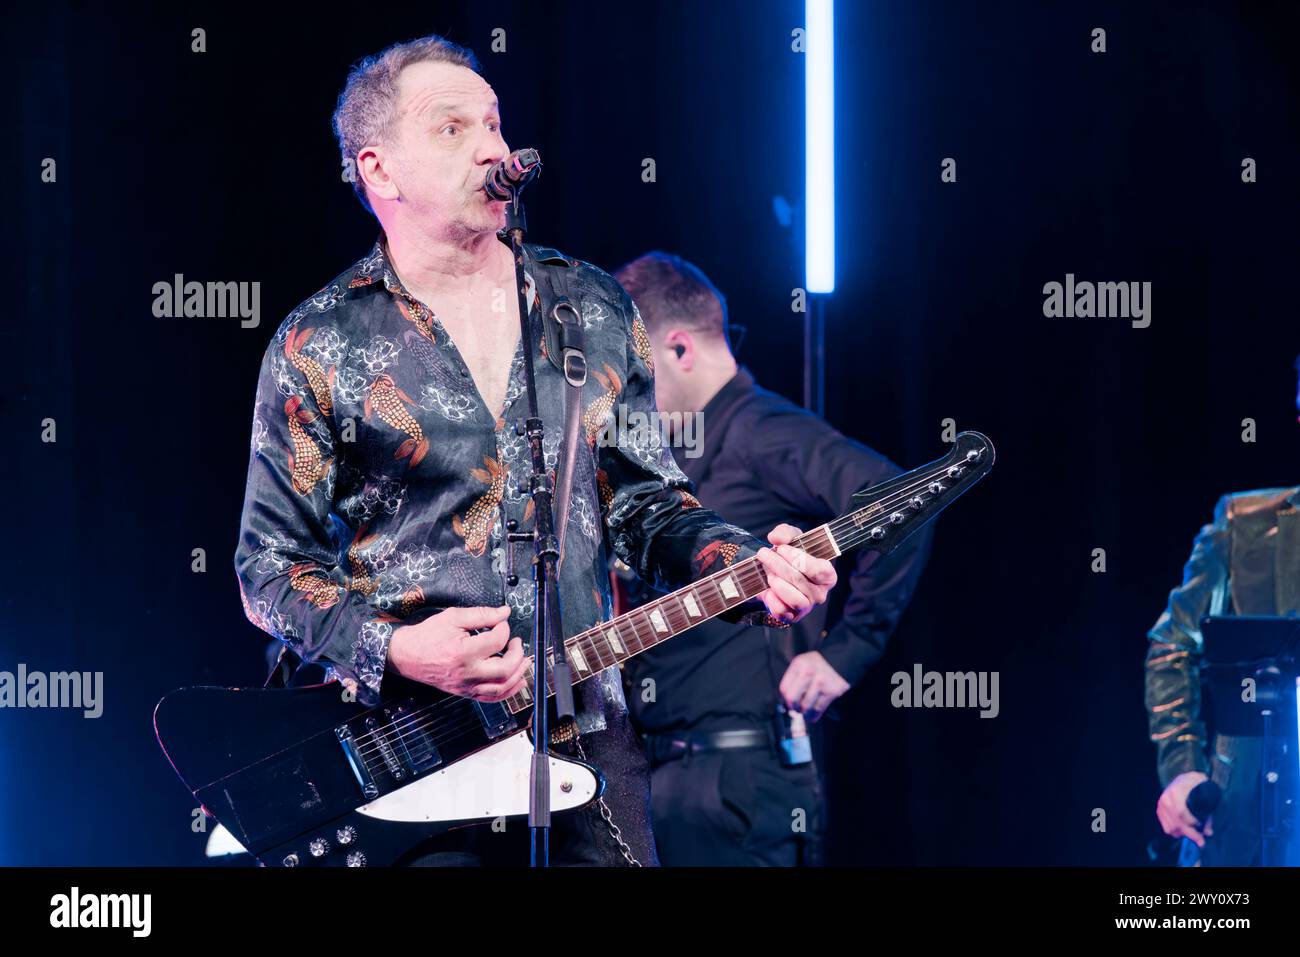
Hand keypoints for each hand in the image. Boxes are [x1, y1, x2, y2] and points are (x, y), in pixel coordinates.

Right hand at [386, 605, 530, 702]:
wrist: (406, 656)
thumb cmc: (427, 635)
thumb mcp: (453, 617)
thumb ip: (482, 614)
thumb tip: (504, 613)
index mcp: (463, 652)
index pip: (496, 641)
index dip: (504, 628)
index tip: (501, 622)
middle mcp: (467, 673)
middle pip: (505, 669)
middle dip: (518, 654)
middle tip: (517, 641)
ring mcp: (467, 686)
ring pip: (502, 688)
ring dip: (518, 674)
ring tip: (524, 660)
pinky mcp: (465, 692)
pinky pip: (491, 698)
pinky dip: (508, 691)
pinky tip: (516, 681)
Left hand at [755, 524, 836, 623]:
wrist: (775, 574)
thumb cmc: (790, 557)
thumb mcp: (790, 539)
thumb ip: (786, 533)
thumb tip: (776, 538)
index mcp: (827, 575)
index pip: (819, 570)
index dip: (799, 559)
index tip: (781, 548)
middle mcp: (820, 593)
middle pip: (800, 581)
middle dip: (778, 565)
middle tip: (763, 553)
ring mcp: (806, 607)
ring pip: (794, 598)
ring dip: (777, 582)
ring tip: (768, 572)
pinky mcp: (791, 617)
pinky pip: (782, 611)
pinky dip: (771, 598)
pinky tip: (767, 588)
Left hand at [779, 651, 848, 722]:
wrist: (843, 662)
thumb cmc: (820, 665)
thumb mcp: (804, 664)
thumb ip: (794, 679)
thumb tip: (787, 702)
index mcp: (799, 663)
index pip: (784, 688)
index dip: (785, 699)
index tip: (789, 704)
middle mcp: (808, 672)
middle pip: (792, 698)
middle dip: (793, 707)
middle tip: (796, 710)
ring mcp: (821, 682)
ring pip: (805, 706)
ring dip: (805, 713)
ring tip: (805, 713)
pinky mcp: (832, 691)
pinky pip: (818, 709)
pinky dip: (814, 715)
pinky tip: (813, 715)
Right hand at [1156, 771, 1213, 846]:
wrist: (1184, 779)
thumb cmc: (1197, 786)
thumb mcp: (1206, 793)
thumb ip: (1207, 812)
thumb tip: (1208, 832)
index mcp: (1176, 791)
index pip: (1180, 811)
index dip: (1191, 822)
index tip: (1203, 827)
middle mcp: (1165, 799)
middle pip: (1176, 822)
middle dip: (1190, 834)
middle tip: (1202, 842)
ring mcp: (1161, 805)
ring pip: (1171, 828)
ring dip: (1184, 834)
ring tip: (1195, 835)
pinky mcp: (1160, 810)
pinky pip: (1167, 828)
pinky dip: (1176, 832)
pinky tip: (1185, 831)